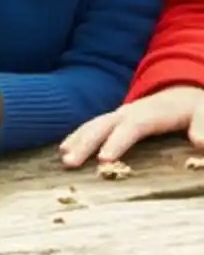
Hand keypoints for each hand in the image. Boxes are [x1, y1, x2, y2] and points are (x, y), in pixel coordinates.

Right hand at [59, 85, 203, 166]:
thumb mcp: (203, 113)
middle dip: (85, 143)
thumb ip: (203, 126)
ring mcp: (118, 115)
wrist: (182, 91)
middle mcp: (129, 112)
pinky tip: (65, 148)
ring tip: (64, 158)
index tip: (103, 159)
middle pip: (103, 126)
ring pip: (92, 125)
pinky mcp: (113, 120)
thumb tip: (200, 143)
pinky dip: (76, 136)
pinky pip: (91, 127)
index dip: (116, 142)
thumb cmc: (193, 107)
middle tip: (70, 162)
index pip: (131, 128)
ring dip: (76, 141)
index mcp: (150, 114)